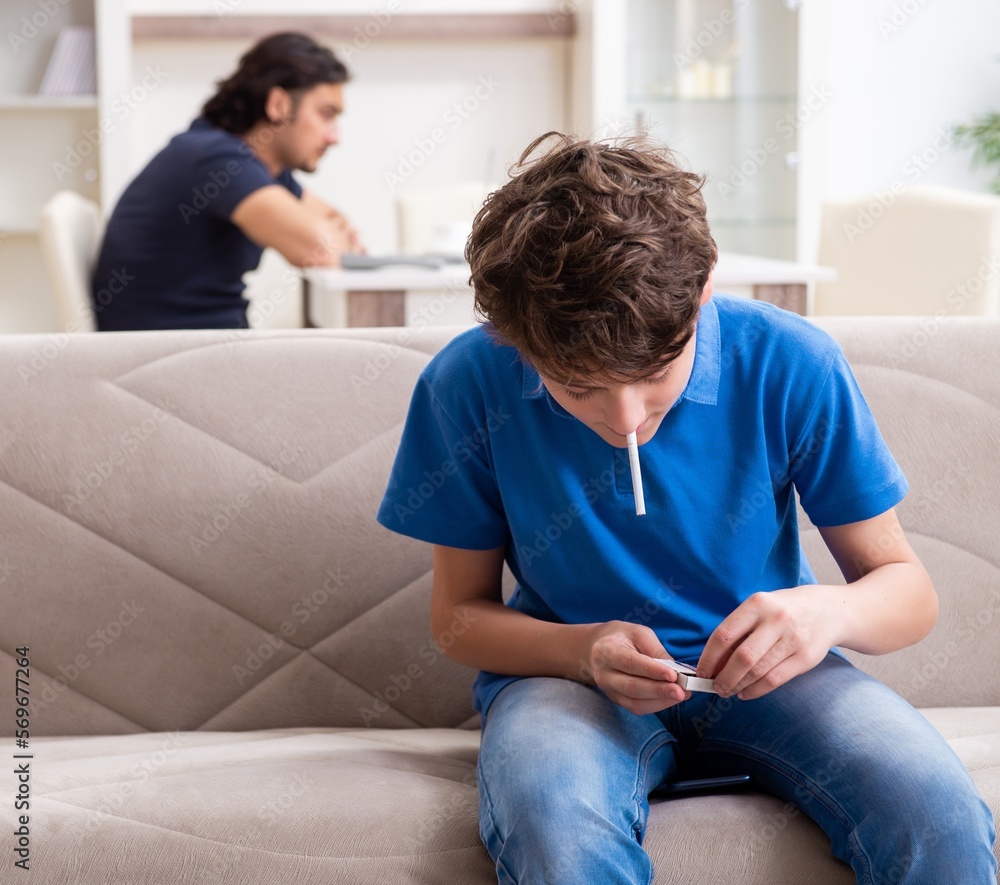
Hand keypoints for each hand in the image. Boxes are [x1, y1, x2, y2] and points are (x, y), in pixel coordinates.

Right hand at [586, 621, 689, 714]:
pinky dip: (656, 706)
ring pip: (634, 702)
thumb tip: (676, 671)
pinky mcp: (616, 699)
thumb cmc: (622, 637)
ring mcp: (609, 690)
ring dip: (660, 701)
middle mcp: (604, 674)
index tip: (673, 675)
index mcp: (607, 651)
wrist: (598, 648)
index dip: (652, 671)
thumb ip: (656, 651)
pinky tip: (670, 699)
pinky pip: (636, 708)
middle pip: (632, 687)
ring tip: (681, 695)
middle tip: (682, 691)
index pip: (630, 663)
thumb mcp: (639, 633)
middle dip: (659, 690)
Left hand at [697, 586, 842, 700]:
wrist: (828, 610)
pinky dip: (755, 691)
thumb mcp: (759, 608)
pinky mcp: (806, 658)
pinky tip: (745, 693)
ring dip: (737, 686)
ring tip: (727, 691)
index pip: (725, 635)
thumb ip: (738, 630)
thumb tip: (713, 663)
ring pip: (758, 671)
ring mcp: (793, 639)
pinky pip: (774, 680)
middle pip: (742, 657)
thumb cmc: (782, 610)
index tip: (701, 672)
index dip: (709, 657)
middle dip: (723, 677)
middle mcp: (776, 620)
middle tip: (713, 687)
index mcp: (758, 604)